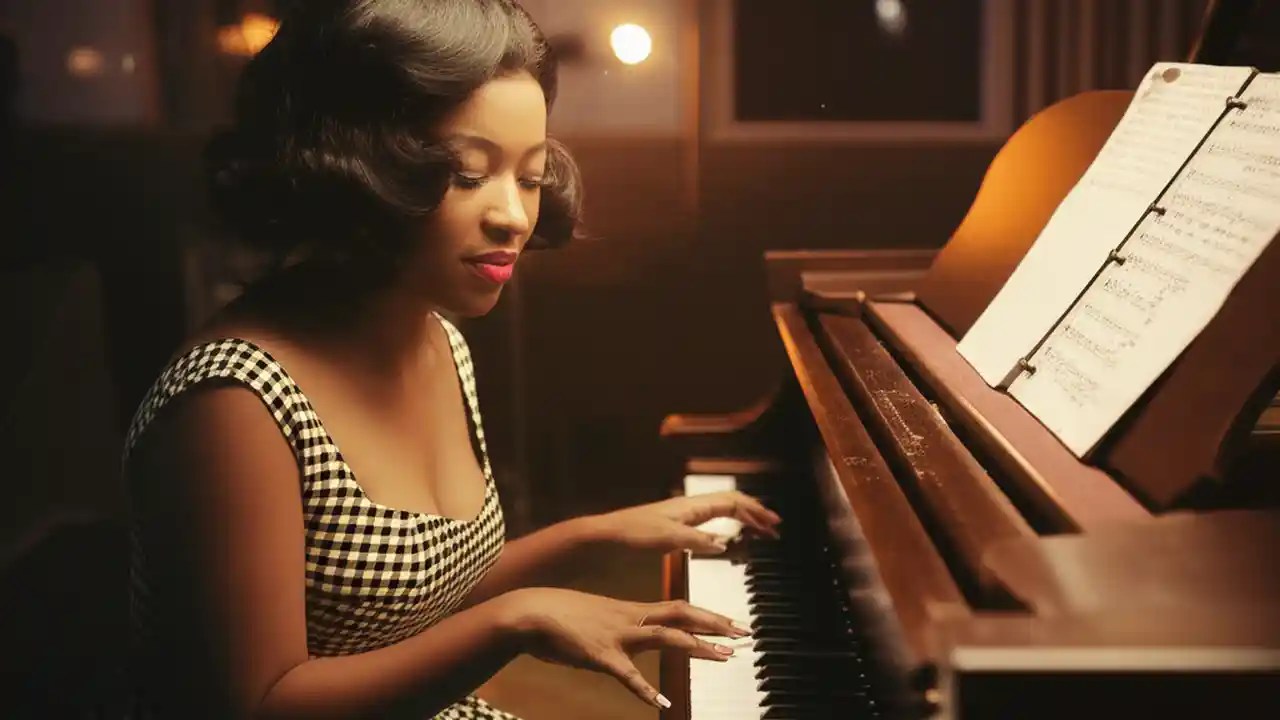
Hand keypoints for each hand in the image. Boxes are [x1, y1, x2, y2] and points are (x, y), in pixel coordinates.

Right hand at [503, 588, 750, 708]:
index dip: (708, 615)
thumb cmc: (559, 614)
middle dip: (715, 623)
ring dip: (697, 647)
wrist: (530, 612)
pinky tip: (663, 701)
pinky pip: (627, 675)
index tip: (732, 622)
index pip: (679, 607)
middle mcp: (630, 619)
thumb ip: (618, 624)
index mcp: (630, 610)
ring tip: (723, 656)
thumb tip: (633, 632)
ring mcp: (617, 636)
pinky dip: (646, 688)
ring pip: (665, 637)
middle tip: (744, 633)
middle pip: (682, 615)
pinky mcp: (600, 656)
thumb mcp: (596, 615)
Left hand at [590, 491, 781, 554]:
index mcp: (691, 506)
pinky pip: (709, 523)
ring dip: (742, 521)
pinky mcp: (675, 527)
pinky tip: (726, 539)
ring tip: (758, 532)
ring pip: (721, 513)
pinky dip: (725, 528)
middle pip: (730, 505)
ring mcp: (683, 516)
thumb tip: (725, 543)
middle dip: (754, 515)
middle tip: (773, 529)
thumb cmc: (633, 533)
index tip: (773, 523)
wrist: (608, 536)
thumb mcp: (667, 539)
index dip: (755, 511)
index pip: (731, 502)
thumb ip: (697, 540)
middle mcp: (689, 508)